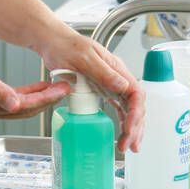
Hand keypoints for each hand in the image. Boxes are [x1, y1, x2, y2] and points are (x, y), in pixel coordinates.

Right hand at [0, 46, 73, 123]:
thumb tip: (16, 105)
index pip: (25, 105)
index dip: (47, 97)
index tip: (63, 89)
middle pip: (26, 109)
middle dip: (48, 99)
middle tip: (67, 88)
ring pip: (21, 107)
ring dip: (39, 98)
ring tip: (57, 87)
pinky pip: (12, 102)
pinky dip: (26, 95)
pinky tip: (37, 88)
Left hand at [34, 24, 144, 152]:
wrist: (53, 43)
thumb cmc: (66, 46)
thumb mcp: (83, 58)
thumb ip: (103, 72)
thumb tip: (122, 86)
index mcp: (116, 69)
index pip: (136, 93)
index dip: (136, 113)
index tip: (130, 128)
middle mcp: (117, 77)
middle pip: (134, 105)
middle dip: (135, 127)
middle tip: (130, 145)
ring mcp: (110, 83)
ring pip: (127, 109)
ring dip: (130, 128)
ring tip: (127, 146)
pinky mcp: (101, 89)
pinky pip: (117, 107)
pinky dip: (121, 121)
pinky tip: (122, 133)